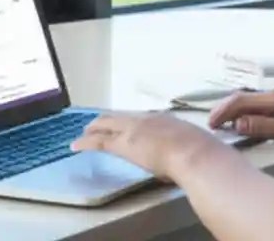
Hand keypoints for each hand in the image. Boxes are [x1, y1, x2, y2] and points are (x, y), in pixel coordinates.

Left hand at [71, 112, 231, 180]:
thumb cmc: (198, 152)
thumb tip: (183, 156)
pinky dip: (85, 143)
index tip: (124, 126)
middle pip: (118, 117)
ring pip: (105, 125)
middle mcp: (145, 119)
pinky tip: (75, 145)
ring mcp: (131, 130)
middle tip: (96, 126)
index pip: (140, 119)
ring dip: (93, 130)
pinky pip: (98, 142)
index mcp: (163, 119)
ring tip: (85, 134)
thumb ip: (183, 147)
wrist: (191, 151)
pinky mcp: (122, 144)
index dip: (128, 122)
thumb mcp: (192, 144)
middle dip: (105, 121)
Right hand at [207, 88, 273, 141]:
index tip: (211, 125)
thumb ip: (272, 128)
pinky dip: (248, 109)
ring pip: (252, 99)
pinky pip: (262, 102)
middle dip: (225, 109)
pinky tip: (247, 120)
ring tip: (224, 124)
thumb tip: (240, 123)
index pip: (242, 101)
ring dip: (235, 109)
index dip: (223, 112)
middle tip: (212, 126)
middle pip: (244, 97)